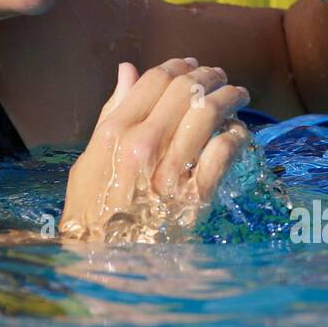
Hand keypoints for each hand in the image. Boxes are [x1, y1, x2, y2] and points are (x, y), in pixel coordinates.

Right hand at [60, 57, 250, 241]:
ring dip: (230, 97)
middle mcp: (143, 145)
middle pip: (187, 91)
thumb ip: (111, 113)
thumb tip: (127, 71)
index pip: (155, 81)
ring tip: (238, 95)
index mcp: (115, 133)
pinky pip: (226, 150)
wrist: (108, 263)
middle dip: (210, 76)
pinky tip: (237, 133)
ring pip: (211, 114)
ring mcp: (171, 170)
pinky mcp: (196, 195)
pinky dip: (236, 135)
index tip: (191, 64)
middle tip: (221, 76)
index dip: (178, 65)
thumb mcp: (89, 160)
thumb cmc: (92, 212)